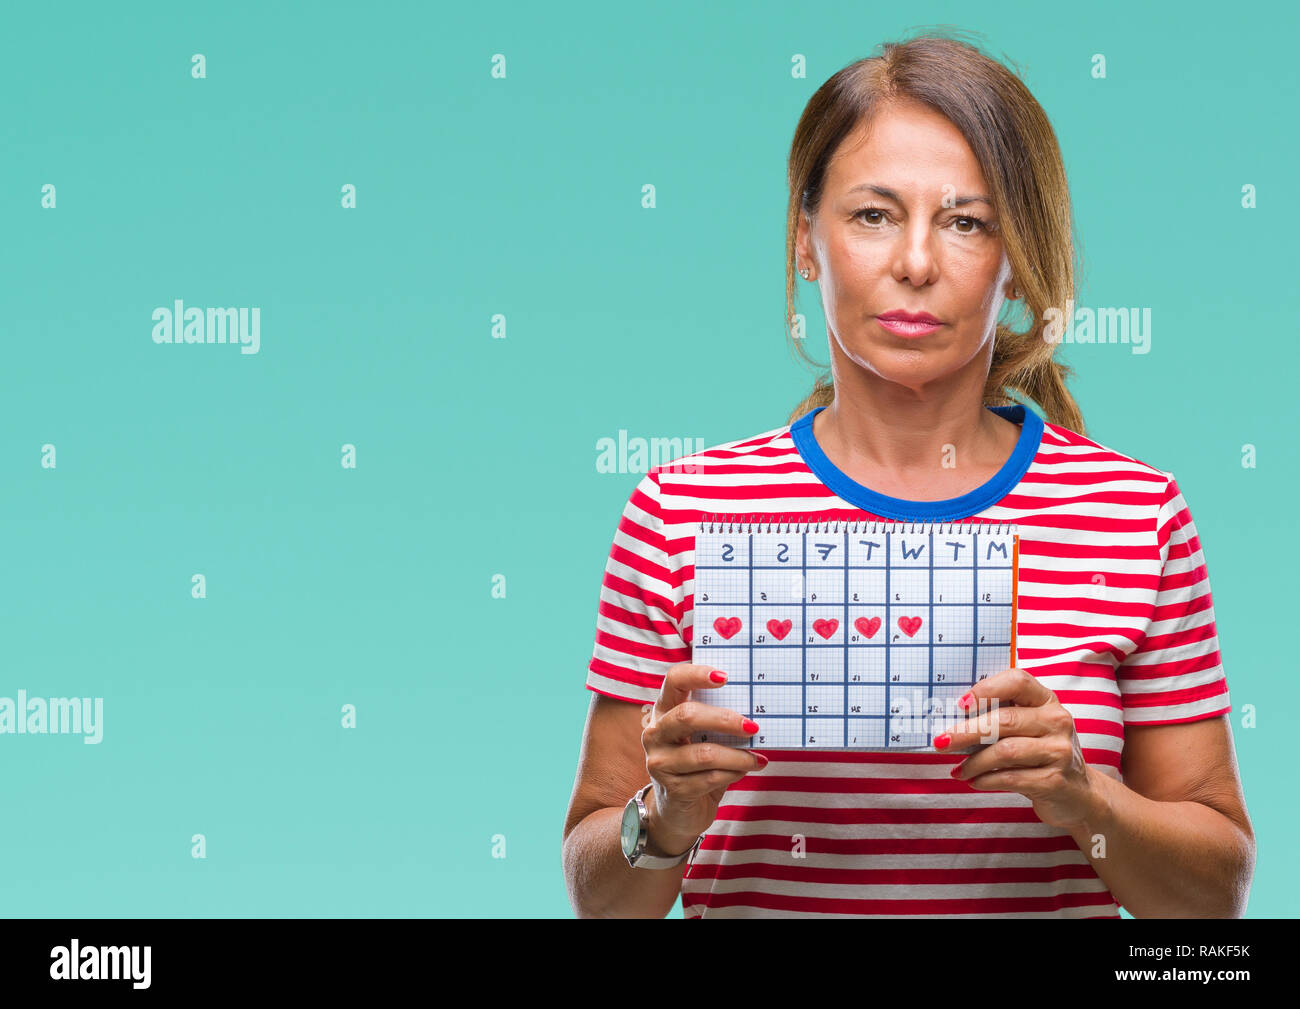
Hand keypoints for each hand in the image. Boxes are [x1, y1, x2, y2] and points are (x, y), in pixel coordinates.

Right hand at [639, 662, 766, 856]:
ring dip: (738, 756)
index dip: (696, 674)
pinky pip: (710, 778)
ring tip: (757, 758)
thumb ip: (717, 723)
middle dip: (725, 720)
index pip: (673, 681)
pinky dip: (733, 774)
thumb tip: (754, 712)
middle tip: (752, 725)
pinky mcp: (672, 789)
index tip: (724, 676)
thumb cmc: (696, 765)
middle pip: (687, 716)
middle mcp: (655, 733)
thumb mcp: (701, 738)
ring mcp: (660, 762)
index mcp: (664, 711)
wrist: (678, 811)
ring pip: (704, 753)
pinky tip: (744, 771)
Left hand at [932, 667, 1099, 830]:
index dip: (986, 689)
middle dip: (966, 732)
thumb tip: (951, 719)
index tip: (959, 704)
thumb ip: (1000, 716)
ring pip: (1005, 751)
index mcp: (1046, 700)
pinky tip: (974, 781)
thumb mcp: (1028, 728)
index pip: (1017, 681)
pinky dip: (986, 780)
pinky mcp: (1055, 780)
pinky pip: (1011, 778)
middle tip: (941, 742)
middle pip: (1004, 720)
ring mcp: (1059, 751)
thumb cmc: (1040, 754)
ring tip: (959, 769)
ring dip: (974, 762)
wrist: (1077, 794)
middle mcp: (1057, 721)